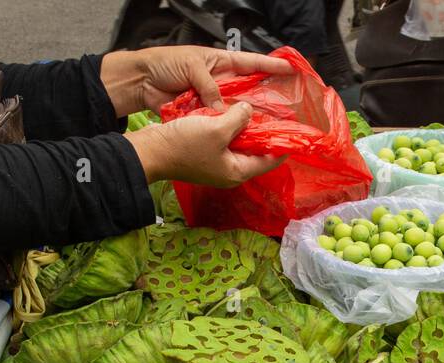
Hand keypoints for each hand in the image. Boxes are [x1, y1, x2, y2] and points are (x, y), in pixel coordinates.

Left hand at [101, 45, 293, 115]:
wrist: (140, 82)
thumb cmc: (165, 64)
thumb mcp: (192, 67)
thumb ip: (210, 87)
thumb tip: (223, 110)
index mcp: (221, 63)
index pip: (251, 63)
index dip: (271, 66)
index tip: (290, 69)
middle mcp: (220, 83)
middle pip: (248, 92)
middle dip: (265, 101)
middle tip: (285, 111)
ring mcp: (212, 101)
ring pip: (235, 112)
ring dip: (247, 120)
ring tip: (268, 129)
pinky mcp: (202, 116)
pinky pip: (219, 125)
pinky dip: (228, 131)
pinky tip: (242, 139)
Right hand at [126, 102, 283, 186]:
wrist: (149, 151)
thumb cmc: (184, 144)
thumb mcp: (217, 128)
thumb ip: (239, 119)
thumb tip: (249, 111)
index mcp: (237, 171)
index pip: (269, 160)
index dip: (282, 145)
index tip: (294, 130)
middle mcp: (229, 171)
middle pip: (255, 152)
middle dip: (264, 134)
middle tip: (275, 114)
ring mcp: (215, 163)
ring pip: (238, 144)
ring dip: (244, 128)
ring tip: (254, 109)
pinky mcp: (203, 154)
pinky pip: (223, 140)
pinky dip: (228, 128)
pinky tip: (230, 112)